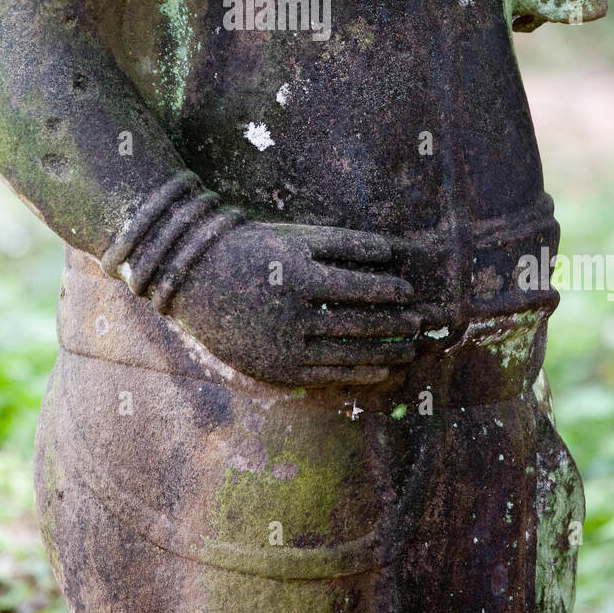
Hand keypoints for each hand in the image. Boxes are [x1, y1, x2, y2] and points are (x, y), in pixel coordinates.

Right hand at [165, 220, 421, 385]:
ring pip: (347, 351)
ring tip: (408, 349)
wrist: (195, 280)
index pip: (358, 287)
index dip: (388, 290)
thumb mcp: (294, 239)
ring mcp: (283, 344)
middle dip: (394, 324)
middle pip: (357, 322)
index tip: (408, 291)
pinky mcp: (277, 368)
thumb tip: (389, 250)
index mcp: (297, 276)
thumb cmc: (253, 250)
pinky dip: (358, 372)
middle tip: (418, 323)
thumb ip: (342, 244)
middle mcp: (291, 314)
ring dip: (384, 351)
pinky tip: (380, 368)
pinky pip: (327, 374)